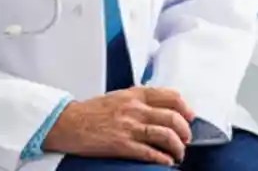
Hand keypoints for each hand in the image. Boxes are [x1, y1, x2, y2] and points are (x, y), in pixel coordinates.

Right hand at [43, 86, 194, 165]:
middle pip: (173, 117)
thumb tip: (161, 108)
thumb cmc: (91, 111)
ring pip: (166, 135)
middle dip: (185, 131)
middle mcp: (135, 108)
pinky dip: (163, 158)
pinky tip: (166, 161)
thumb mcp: (119, 97)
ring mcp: (129, 126)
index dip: (186, 108)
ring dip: (178, 147)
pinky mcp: (122, 144)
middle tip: (186, 139)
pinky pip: (150, 152)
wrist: (67, 122)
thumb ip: (140, 100)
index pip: (171, 97)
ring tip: (178, 153)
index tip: (190, 117)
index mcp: (136, 94)